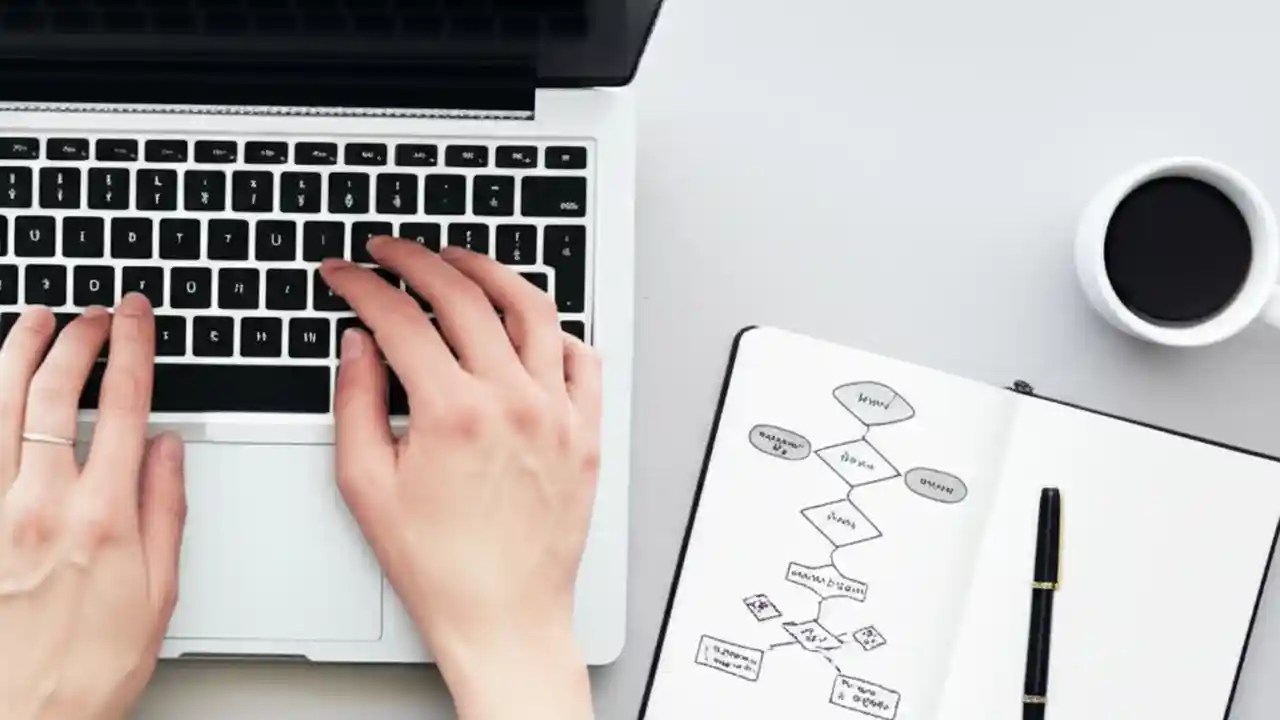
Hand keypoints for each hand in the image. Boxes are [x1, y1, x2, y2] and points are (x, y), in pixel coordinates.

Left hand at [0, 295, 185, 719]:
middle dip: (77, 337)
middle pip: (55, 391)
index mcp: (102, 518)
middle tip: (92, 315)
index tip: (135, 317)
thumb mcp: (158, 595)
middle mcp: (39, 505)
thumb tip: (169, 451)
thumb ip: (166, 512)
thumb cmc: (88, 670)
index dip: (132, 348)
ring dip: (16, 351)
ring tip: (33, 321)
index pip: (124, 405)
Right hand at [321, 239, 600, 719]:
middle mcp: (512, 400)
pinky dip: (555, 331)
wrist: (503, 615)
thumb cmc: (439, 565)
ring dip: (492, 274)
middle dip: (419, 261)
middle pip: (464, 297)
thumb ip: (356, 403)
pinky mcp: (584, 431)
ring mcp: (556, 412)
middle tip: (392, 250)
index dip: (363, 285)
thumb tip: (359, 344)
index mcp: (453, 412)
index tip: (345, 273)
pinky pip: (581, 358)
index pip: (401, 319)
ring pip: (532, 311)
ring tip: (462, 262)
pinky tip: (530, 325)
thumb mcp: (368, 486)